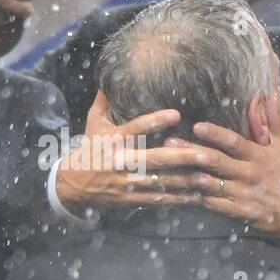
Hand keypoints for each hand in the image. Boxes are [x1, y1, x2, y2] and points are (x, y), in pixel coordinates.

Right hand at [53, 92, 205, 212]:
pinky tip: (196, 196)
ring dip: (186, 182)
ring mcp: (127, 182)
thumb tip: (108, 79)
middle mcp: (122, 161)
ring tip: (208, 178)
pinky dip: (177, 199)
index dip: (156, 121)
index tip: (177, 114)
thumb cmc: (88, 150)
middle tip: (206, 154)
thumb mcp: (93, 124)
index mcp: (115, 139)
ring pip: (161, 182)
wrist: (71, 184)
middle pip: (156, 159)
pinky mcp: (130, 198)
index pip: (137, 128)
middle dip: (183, 157)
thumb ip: (104, 102)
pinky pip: (157, 199)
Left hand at [164, 59, 279, 252]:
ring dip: (189, 176)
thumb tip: (272, 89)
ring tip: (168, 168)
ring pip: (211, 184)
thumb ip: (275, 118)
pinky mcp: (236, 211)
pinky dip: (196, 198)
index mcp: (258, 155)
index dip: (216, 135)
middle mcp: (248, 174)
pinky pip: (212, 204)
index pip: (234, 143)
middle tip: (169, 142)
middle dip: (192, 151)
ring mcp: (241, 194)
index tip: (197, 126)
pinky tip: (179, 191)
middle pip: (216, 162)